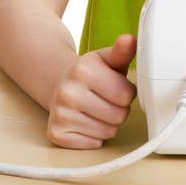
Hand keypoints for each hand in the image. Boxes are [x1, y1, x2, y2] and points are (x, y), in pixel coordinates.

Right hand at [47, 34, 136, 148]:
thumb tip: (129, 40)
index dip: (127, 92)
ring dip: (108, 123)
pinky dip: (94, 136)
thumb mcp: (108, 59)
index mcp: (83, 69)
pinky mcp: (56, 134)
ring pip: (108, 132)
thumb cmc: (92, 73)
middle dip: (119, 109)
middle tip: (107, 99)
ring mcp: (60, 114)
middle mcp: (68, 92)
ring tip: (97, 109)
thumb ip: (123, 51)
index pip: (126, 95)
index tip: (117, 86)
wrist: (61, 84)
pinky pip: (94, 144)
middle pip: (118, 115)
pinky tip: (86, 120)